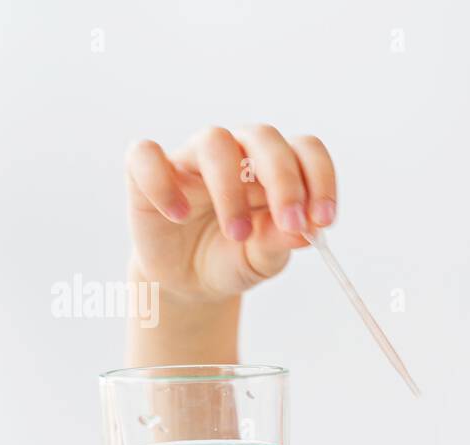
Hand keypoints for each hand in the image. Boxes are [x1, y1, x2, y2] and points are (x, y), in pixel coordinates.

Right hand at [125, 125, 337, 301]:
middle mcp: (236, 153)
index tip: (323, 221)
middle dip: (284, 180)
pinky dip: (162, 183)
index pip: (304, 150)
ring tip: (237, 234)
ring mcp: (192, 159)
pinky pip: (146, 156)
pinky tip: (177, 215)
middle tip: (291, 224)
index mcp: (274, 168)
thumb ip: (280, 243)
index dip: (320, 178)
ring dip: (231, 188)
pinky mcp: (146, 173)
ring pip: (213, 140)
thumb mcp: (263, 260)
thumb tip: (305, 231)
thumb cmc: (233, 259)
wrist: (188, 283)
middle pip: (264, 137)